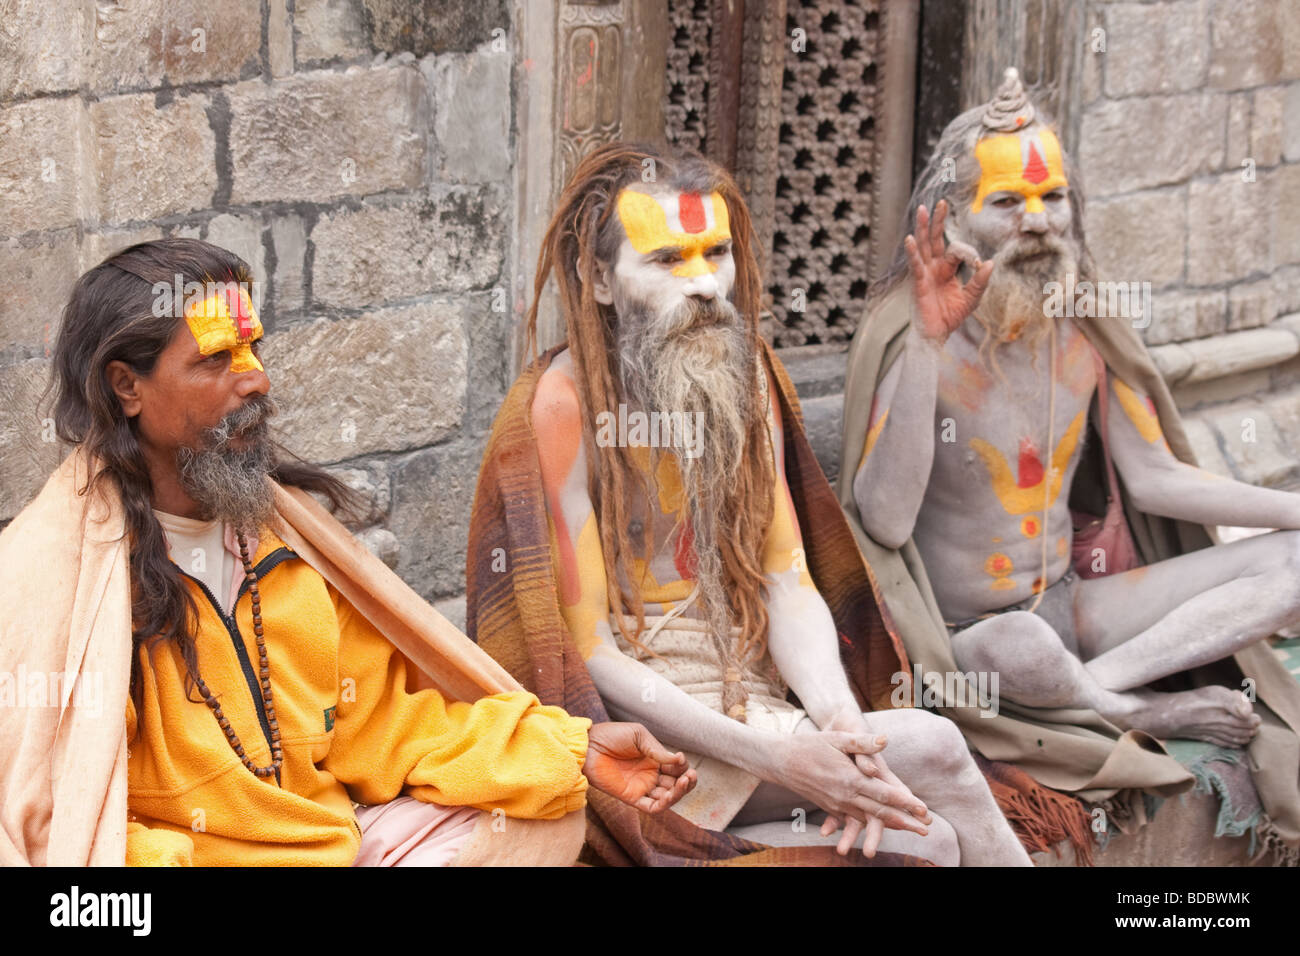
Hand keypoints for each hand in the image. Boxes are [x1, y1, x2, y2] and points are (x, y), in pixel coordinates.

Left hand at [583, 721, 697, 813]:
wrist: (587, 746)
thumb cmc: (611, 736)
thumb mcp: (639, 736)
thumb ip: (658, 750)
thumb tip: (679, 760)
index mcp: (655, 758)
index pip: (677, 767)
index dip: (682, 766)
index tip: (678, 758)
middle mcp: (651, 774)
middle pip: (677, 784)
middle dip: (687, 782)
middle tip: (690, 776)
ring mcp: (642, 787)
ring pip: (667, 798)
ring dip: (678, 794)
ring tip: (682, 784)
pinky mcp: (631, 797)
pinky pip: (651, 807)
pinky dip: (663, 805)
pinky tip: (668, 796)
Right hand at [774, 729, 928, 856]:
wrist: (780, 761)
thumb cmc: (810, 745)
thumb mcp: (837, 738)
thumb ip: (862, 742)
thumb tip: (885, 740)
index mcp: (850, 779)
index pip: (884, 793)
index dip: (905, 802)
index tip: (923, 809)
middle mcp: (845, 796)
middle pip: (880, 812)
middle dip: (905, 821)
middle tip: (926, 829)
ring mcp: (837, 804)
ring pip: (869, 819)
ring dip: (890, 825)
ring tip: (909, 829)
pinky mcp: (830, 807)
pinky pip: (853, 819)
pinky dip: (870, 824)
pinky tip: (880, 826)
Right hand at [905, 200, 993, 345]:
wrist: (936, 335)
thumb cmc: (950, 317)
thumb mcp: (972, 298)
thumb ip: (980, 280)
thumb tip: (990, 262)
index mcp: (946, 269)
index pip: (956, 250)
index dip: (969, 253)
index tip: (979, 264)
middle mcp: (933, 268)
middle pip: (934, 239)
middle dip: (937, 221)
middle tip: (941, 202)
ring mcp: (924, 274)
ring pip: (923, 246)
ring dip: (922, 227)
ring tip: (922, 209)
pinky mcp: (918, 284)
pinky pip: (915, 265)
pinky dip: (912, 252)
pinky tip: (910, 239)